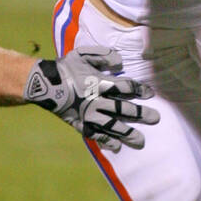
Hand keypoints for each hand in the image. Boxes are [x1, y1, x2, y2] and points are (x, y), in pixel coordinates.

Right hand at [23, 48, 159, 149]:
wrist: (44, 84)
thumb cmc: (66, 67)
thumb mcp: (84, 53)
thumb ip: (104, 55)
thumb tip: (121, 63)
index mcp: (99, 83)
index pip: (125, 87)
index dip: (139, 89)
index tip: (150, 93)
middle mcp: (97, 100)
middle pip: (122, 109)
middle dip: (140, 114)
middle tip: (156, 118)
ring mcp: (88, 114)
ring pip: (111, 125)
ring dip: (127, 133)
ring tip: (141, 141)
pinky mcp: (80, 124)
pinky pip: (95, 134)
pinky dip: (106, 141)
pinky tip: (117, 147)